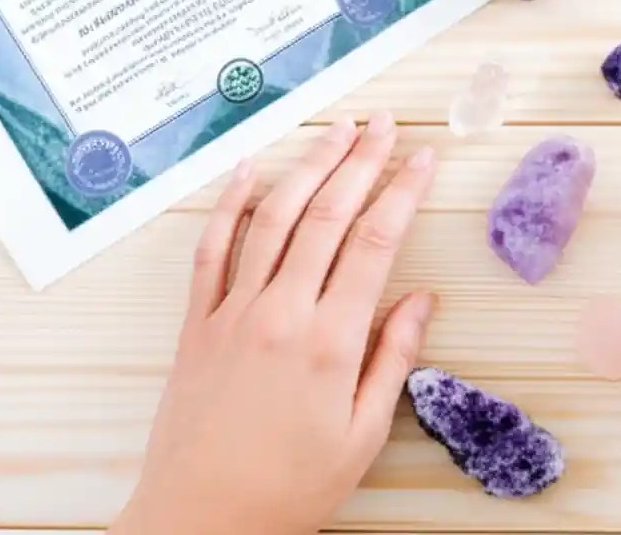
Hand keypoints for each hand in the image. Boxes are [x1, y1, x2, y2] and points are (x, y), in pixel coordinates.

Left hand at [112, 115, 436, 534]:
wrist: (200, 518)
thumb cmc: (288, 486)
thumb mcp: (362, 434)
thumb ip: (392, 358)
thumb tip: (420, 300)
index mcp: (329, 340)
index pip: (374, 242)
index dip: (402, 192)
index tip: (423, 159)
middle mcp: (280, 313)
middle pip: (327, 214)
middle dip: (360, 161)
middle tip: (384, 124)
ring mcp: (233, 312)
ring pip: (274, 218)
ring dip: (307, 166)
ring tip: (334, 131)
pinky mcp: (197, 322)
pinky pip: (212, 248)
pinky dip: (230, 203)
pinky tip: (251, 170)